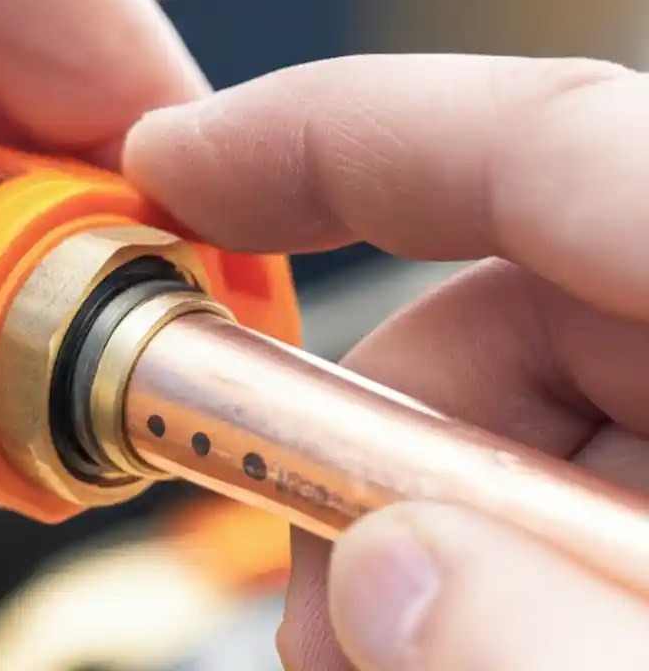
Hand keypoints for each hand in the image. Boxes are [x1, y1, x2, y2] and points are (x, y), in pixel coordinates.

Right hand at [123, 55, 648, 668]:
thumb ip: (547, 639)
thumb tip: (391, 577)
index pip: (545, 139)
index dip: (329, 135)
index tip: (171, 173)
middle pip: (512, 294)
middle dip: (359, 421)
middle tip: (310, 573)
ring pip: (533, 400)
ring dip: (411, 512)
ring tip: (377, 645)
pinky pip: (583, 476)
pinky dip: (494, 552)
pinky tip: (462, 639)